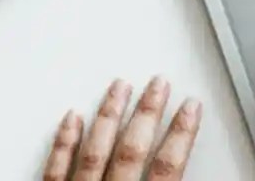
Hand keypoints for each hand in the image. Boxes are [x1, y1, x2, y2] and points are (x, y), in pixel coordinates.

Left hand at [42, 77, 202, 180]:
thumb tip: (199, 174)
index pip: (168, 167)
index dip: (182, 134)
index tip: (191, 107)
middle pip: (132, 150)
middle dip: (148, 112)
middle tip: (158, 83)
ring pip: (95, 151)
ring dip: (109, 114)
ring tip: (120, 85)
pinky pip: (55, 170)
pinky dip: (64, 142)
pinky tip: (72, 117)